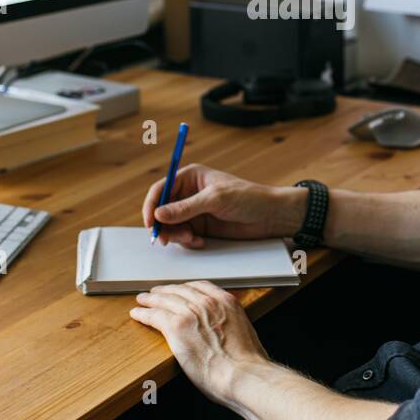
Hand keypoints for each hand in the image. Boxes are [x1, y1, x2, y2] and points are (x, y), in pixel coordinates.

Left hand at [129, 281, 267, 402]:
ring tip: (142, 300)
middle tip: (156, 293)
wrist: (242, 375)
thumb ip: (232, 325)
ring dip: (151, 299)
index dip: (185, 288)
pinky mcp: (176, 327)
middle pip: (180, 290)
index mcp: (226, 302)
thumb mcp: (245, 333)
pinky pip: (154, 315)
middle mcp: (208, 302)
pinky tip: (137, 313)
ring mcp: (191, 313)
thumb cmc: (246, 364)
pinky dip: (143, 313)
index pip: (200, 286)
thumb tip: (225, 333)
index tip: (179, 290)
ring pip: (164, 299)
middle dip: (166, 291)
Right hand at [141, 164, 302, 247]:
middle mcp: (189, 193)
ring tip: (192, 239)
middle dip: (163, 225)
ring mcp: (194, 211)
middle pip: (162, 210)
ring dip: (176, 235)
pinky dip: (187, 241)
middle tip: (167, 239)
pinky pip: (183, 236)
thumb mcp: (215, 199)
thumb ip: (186, 208)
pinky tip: (200, 242)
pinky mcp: (201, 227)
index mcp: (190, 177)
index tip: (150, 222)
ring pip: (171, 226)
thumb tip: (158, 214)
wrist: (270, 216)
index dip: (151, 205)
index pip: (160, 188)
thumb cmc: (247, 197)